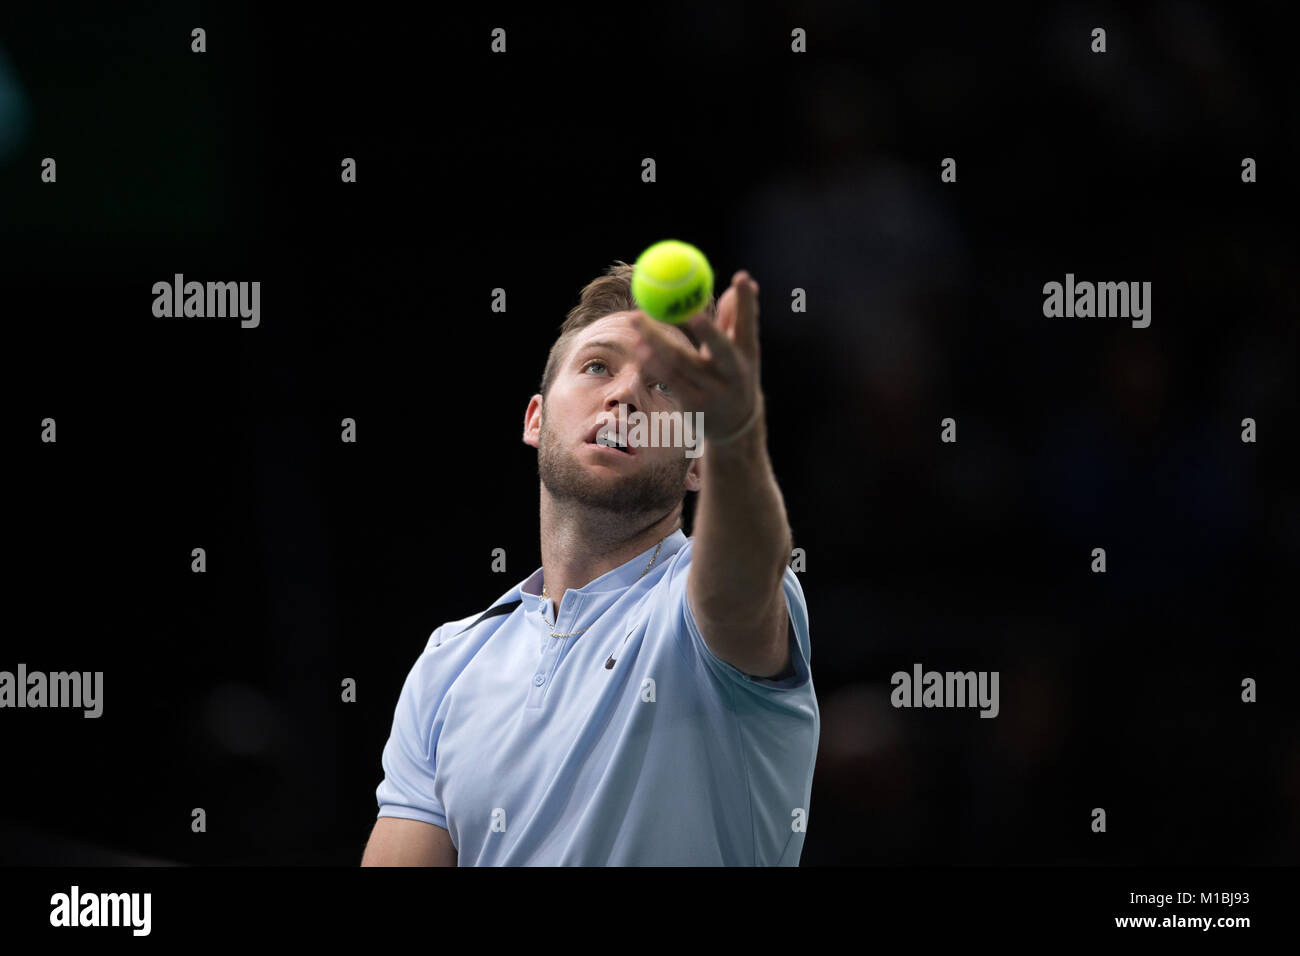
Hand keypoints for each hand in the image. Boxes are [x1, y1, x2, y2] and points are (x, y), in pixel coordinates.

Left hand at [629, 270, 763, 442]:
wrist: (733, 425)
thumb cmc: (732, 375)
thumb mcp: (740, 350)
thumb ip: (736, 317)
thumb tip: (744, 281)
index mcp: (747, 353)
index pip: (748, 324)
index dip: (746, 302)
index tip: (741, 276)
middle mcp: (733, 372)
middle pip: (720, 347)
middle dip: (707, 329)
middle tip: (689, 310)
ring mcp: (713, 390)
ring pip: (682, 362)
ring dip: (658, 341)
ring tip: (637, 320)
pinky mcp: (694, 405)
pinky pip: (670, 380)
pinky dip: (654, 363)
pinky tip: (639, 347)